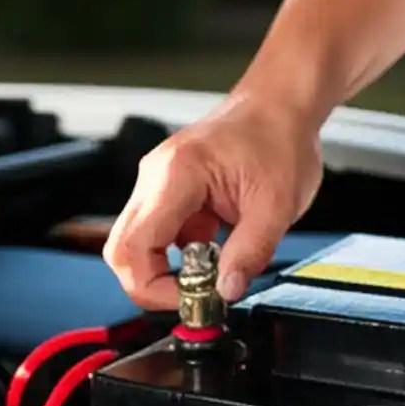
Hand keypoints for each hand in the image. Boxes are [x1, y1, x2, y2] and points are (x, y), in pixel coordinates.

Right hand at [103, 92, 323, 308]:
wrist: (281, 106)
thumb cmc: (279, 139)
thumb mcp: (277, 206)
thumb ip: (250, 253)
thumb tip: (226, 291)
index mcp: (176, 174)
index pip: (133, 247)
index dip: (153, 287)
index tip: (191, 299)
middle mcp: (155, 176)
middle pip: (123, 250)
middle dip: (154, 284)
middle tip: (196, 297)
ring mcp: (159, 183)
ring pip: (140, 244)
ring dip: (171, 268)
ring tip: (215, 270)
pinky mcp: (171, 191)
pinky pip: (162, 234)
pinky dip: (184, 254)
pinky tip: (217, 250)